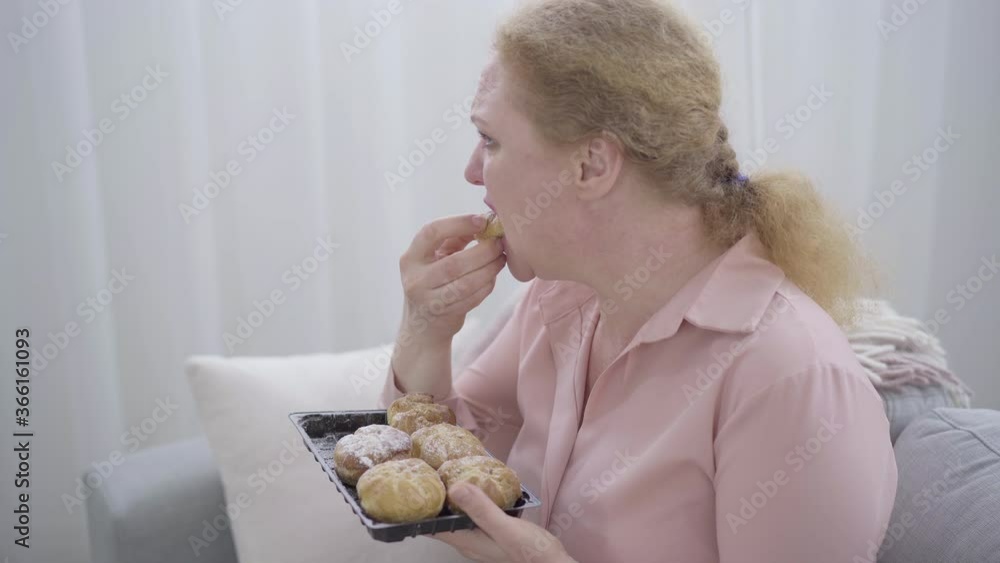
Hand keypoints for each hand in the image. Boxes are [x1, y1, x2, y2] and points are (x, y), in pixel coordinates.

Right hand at [398, 214, 505, 341]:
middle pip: (454, 263)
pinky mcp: (444, 315)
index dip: (459, 223)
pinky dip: (487, 286)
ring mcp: (428, 300)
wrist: (422, 326)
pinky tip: (492, 277)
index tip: (483, 221)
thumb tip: (485, 221)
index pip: (431, 233)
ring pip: (466, 283)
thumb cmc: (434, 281)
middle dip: (483, 251)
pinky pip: (472, 298)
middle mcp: (415, 279)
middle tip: (499, 244)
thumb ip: (455, 237)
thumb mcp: (436, 257)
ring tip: (500, 259)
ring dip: (489, 269)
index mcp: (411, 257)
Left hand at [431, 483, 573, 562]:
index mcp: (467, 540)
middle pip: (445, 521)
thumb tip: (454, 487)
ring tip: (450, 475)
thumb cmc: (530, 551)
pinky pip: (477, 516)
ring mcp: (483, 539)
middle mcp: (470, 542)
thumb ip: (481, 509)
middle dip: (437, 500)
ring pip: (461, 517)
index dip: (421, 510)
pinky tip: (480, 488)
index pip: (433, 527)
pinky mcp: (496, 534)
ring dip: (455, 500)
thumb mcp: (505, 528)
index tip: (415, 487)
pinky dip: (474, 502)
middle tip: (431, 473)